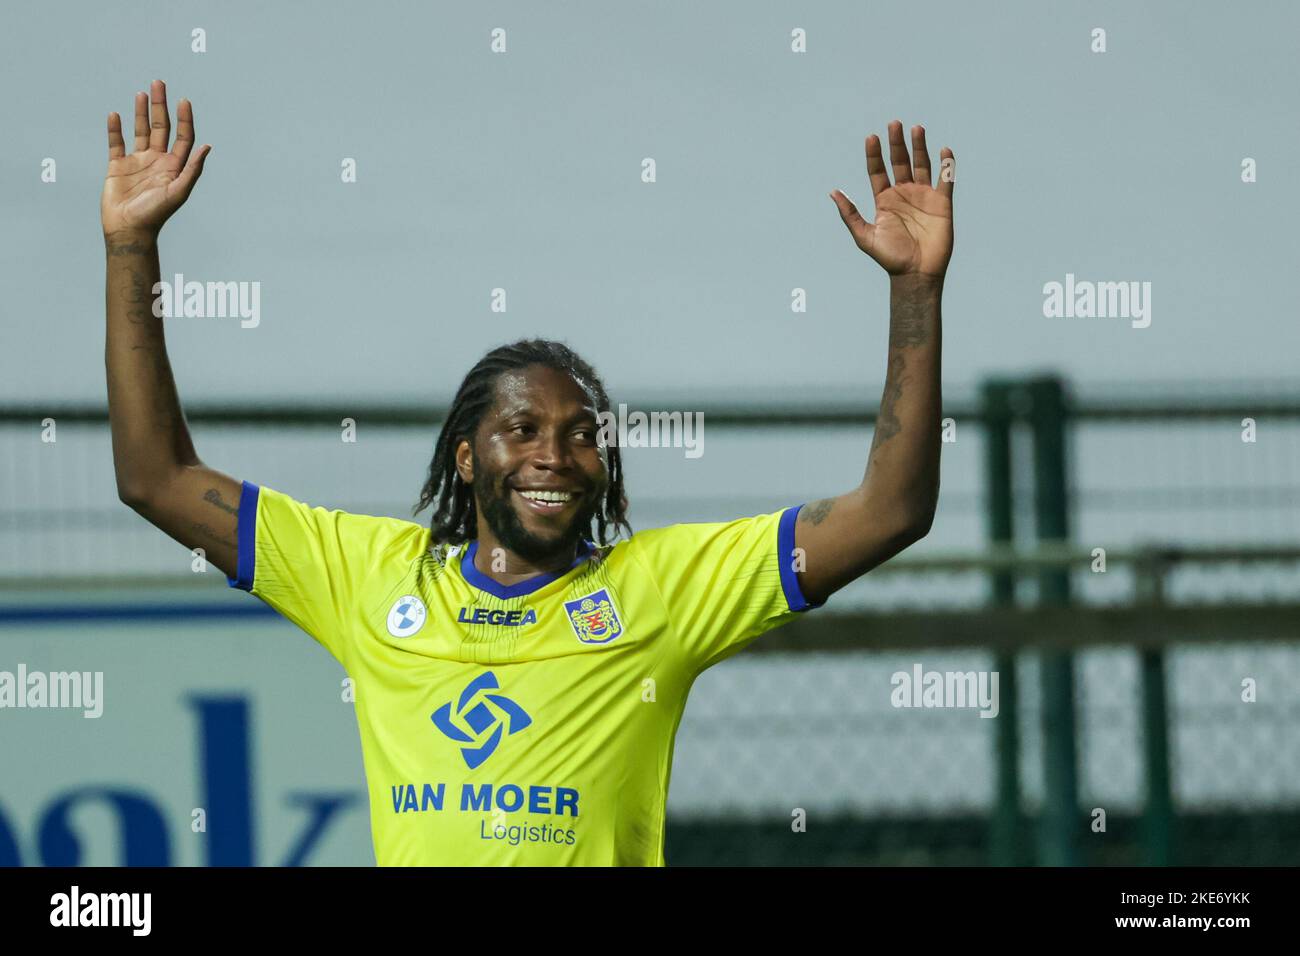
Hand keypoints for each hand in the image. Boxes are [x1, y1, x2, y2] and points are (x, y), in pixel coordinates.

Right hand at [101, 80, 210, 238]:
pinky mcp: (117, 166)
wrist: (129, 229)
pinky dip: (115, 129)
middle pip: (161, 128)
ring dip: (141, 112)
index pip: (182, 137)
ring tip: (142, 93)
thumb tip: (206, 146)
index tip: (183, 100)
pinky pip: (116, 143)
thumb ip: (192, 169)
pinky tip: (116, 115)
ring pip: (140, 131)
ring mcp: (137, 162)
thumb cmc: (156, 214)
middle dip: (161, 106)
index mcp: (174, 166)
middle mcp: (157, 161)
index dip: (184, 119)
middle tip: (160, 83)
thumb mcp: (178, 191)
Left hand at [830, 121, 953, 278]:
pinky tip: (943, 149)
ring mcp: (923, 196)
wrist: (916, 273)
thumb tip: (833, 192)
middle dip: (897, 143)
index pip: (878, 171)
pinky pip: (945, 179)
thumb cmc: (889, 258)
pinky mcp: (942, 203)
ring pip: (922, 165)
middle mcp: (903, 193)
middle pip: (900, 162)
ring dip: (919, 147)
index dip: (874, 154)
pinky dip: (946, 165)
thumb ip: (850, 214)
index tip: (871, 137)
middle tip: (894, 124)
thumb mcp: (864, 236)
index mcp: (884, 200)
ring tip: (916, 128)